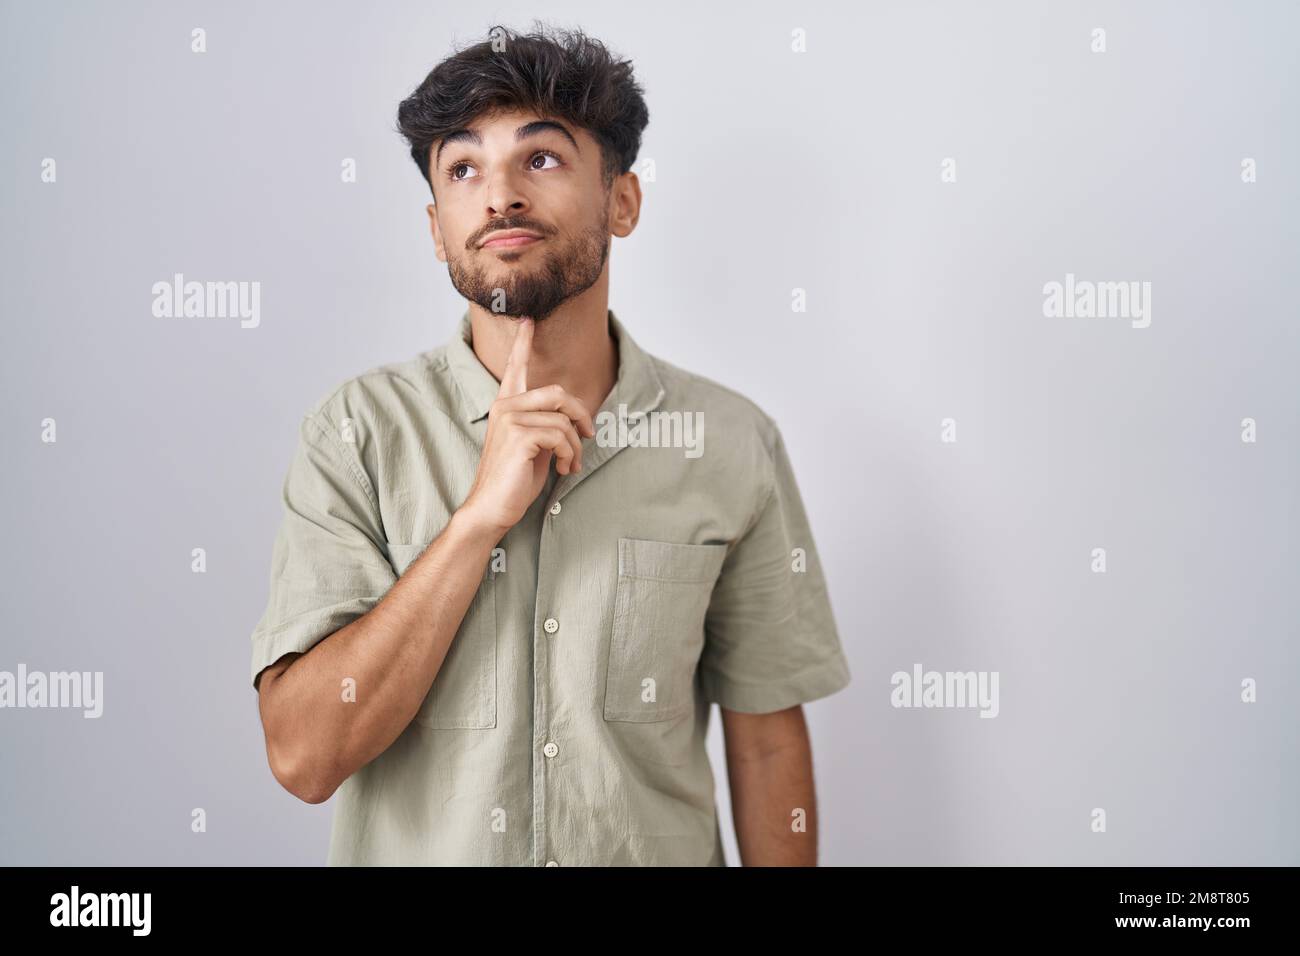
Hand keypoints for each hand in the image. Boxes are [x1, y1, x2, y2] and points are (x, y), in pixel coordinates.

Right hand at [458, 317, 596, 535]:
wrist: (492, 508)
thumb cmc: (514, 481)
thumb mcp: (536, 448)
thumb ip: (548, 426)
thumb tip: (575, 420)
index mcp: (506, 407)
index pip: (515, 369)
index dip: (522, 344)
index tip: (528, 320)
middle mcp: (505, 407)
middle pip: (559, 393)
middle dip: (582, 415)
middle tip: (589, 436)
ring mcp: (509, 419)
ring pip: (563, 418)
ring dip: (576, 445)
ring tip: (572, 463)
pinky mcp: (518, 435)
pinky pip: (561, 435)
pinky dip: (570, 453)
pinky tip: (565, 468)